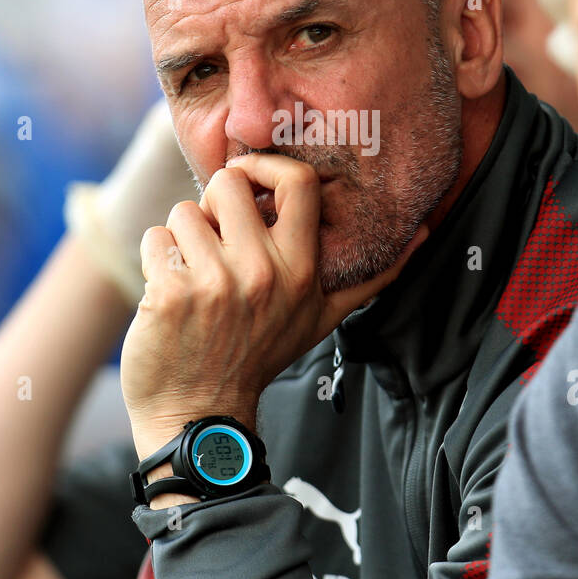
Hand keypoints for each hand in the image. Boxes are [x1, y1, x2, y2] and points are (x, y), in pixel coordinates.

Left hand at [120, 153, 425, 458]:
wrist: (199, 413)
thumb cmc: (258, 356)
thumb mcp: (321, 318)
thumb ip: (370, 277)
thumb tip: (421, 233)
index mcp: (300, 270)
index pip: (297, 182)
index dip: (266, 165)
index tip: (249, 180)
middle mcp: (262, 272)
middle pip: (227, 183)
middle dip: (212, 204)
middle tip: (214, 238)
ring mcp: (215, 282)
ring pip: (185, 210)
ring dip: (182, 238)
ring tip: (194, 275)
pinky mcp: (171, 293)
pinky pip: (156, 239)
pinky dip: (158, 261)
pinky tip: (171, 294)